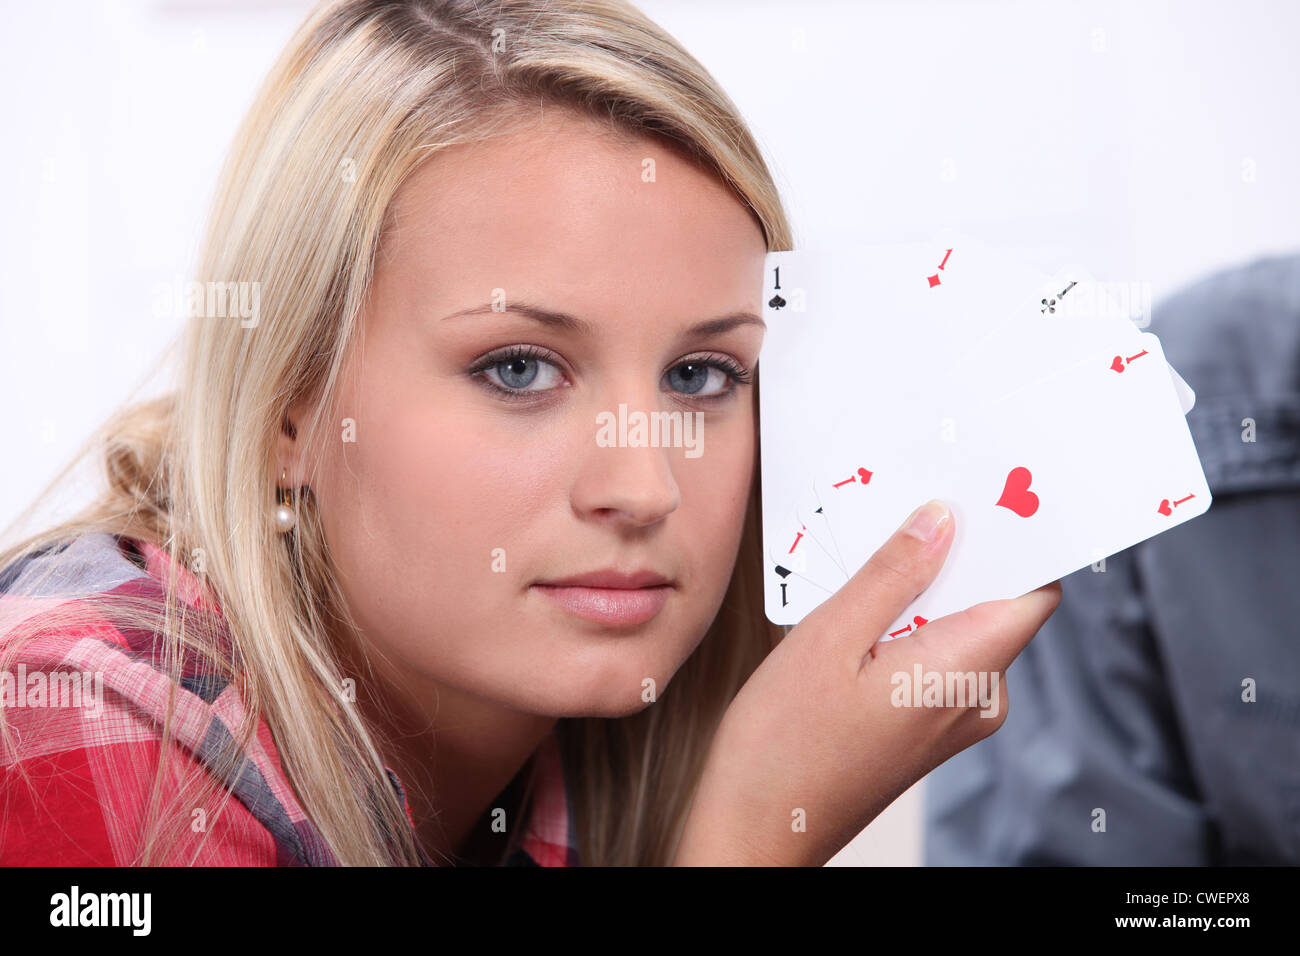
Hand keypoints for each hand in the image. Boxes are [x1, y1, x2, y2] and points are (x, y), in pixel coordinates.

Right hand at [673, 499, 1061, 865]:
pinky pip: (935, 653)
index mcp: (966, 672)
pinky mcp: (927, 724)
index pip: (1033, 589)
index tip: (982, 493)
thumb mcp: (829, 638)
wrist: (755, 830)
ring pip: (958, 625)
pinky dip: (905, 623)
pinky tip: (854, 616)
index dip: (1015, 538)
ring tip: (859, 571)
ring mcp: (954, 716)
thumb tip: (940, 520)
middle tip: (896, 514)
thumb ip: (892, 574)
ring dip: (918, 589)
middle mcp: (976, 698)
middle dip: (951, 555)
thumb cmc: (782, 750)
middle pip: (992, 601)